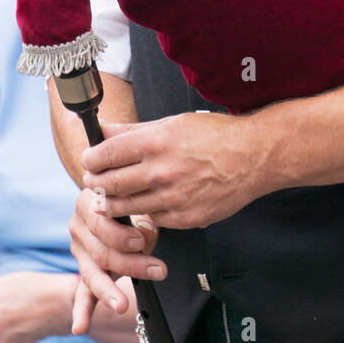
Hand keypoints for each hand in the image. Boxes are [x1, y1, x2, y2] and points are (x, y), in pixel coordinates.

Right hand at [68, 194, 161, 334]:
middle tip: (159, 270)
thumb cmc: (134, 202)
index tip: (141, 242)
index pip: (98, 222)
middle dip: (130, 264)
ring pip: (92, 274)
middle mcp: (78, 226)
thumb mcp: (139, 203)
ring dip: (110, 292)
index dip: (119, 234)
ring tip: (123, 305)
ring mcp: (79, 251)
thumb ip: (141, 217)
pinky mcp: (85, 271)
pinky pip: (82, 293)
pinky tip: (80, 327)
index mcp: (88, 202)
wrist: (120, 206)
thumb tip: (144, 233)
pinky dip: (82, 311)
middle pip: (99, 252)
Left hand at [80, 111, 264, 229]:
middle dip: (96, 182)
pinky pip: (153, 219)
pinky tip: (147, 202)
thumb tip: (101, 129)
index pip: (105, 154)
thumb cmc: (215, 136)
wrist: (254, 158)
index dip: (91, 159)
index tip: (89, 160)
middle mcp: (161, 171)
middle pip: (110, 184)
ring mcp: (173, 198)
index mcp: (156, 142)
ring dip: (114, 202)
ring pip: (127, 207)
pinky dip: (145, 212)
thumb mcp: (171, 123)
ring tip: (113, 194)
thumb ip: (132, 131)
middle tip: (95, 180)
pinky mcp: (185, 218)